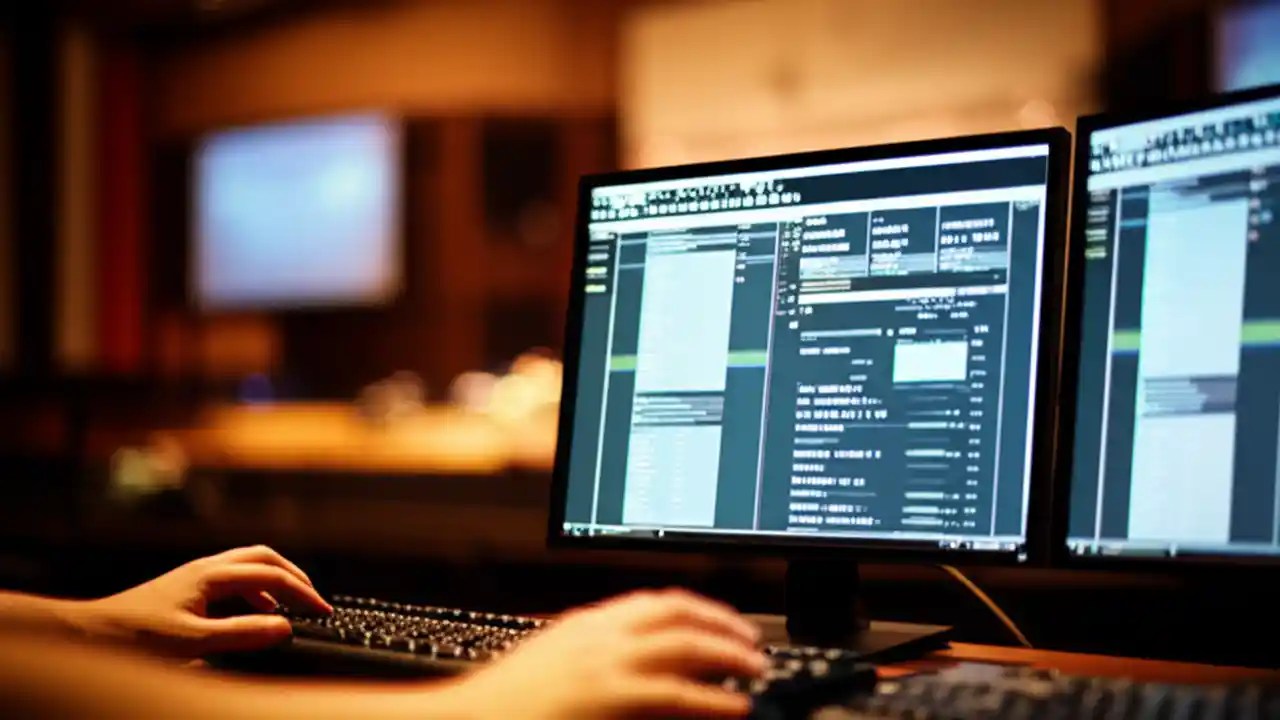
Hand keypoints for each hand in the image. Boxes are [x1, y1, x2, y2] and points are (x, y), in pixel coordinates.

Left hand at [79, 545, 330, 657]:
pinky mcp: (188, 588)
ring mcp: (196, 576)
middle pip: (264, 557)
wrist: (89, 634)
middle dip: (295, 575)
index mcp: (212, 576)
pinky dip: (255, 592)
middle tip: (314, 599)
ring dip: (275, 581)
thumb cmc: (133, 637)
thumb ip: (241, 635)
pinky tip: (254, 615)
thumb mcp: (192, 642)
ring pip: (248, 565)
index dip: (302, 593)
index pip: (272, 576)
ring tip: (291, 606)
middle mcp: (206, 569)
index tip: (322, 611)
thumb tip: (284, 628)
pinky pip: (234, 579)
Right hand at [448, 588, 764, 719]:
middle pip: (679, 614)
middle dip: (724, 625)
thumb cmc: (506, 700)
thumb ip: (590, 650)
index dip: (698, 607)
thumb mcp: (552, 659)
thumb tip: (627, 658)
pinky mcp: (614, 698)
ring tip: (756, 669)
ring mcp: (609, 665)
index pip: (657, 600)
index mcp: (588, 623)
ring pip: (687, 646)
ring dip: (730, 654)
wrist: (472, 718)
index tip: (721, 619)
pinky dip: (714, 699)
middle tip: (753, 643)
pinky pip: (678, 693)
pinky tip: (735, 706)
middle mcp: (603, 635)